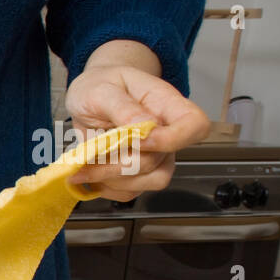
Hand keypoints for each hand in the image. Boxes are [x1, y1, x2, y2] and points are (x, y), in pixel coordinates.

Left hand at [64, 40, 209, 200]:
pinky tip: (90, 172)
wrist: (89, 97)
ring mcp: (155, 156)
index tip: (138, 140)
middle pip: (159, 162)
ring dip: (111, 178)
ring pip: (148, 182)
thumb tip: (143, 126)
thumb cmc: (101, 87)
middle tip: (87, 155)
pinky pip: (129, 192)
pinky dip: (106, 187)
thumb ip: (122, 107)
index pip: (195, 126)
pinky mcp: (138, 174)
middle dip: (118, 164)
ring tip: (85, 164)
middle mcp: (165, 134)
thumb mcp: (101, 90)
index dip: (172, 140)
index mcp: (166, 105)